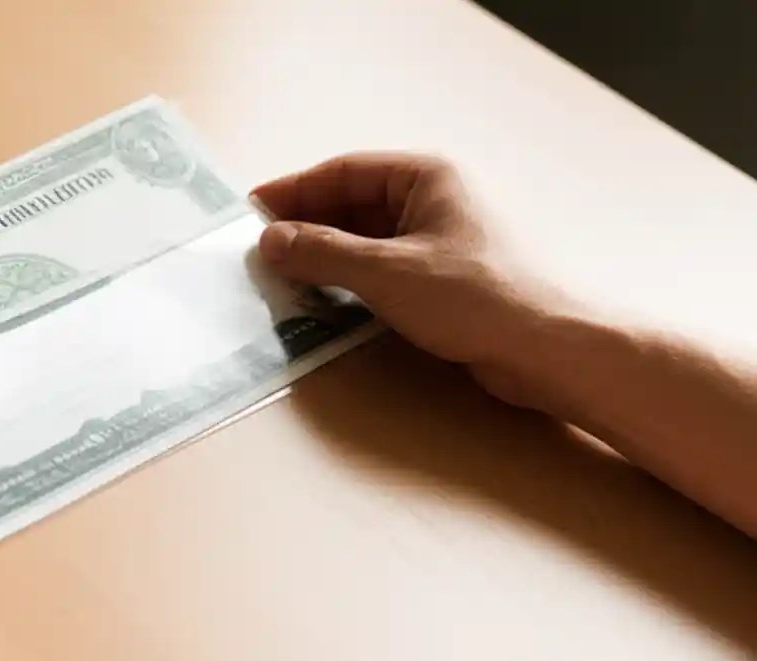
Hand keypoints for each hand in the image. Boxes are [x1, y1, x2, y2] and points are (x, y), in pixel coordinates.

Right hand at [253, 152, 572, 406]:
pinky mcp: (442, 281)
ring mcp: (438, 241)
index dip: (294, 190)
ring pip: (364, 240)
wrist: (549, 349)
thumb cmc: (476, 296)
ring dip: (324, 257)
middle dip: (305, 227)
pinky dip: (348, 281)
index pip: (343, 172)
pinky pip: (380, 270)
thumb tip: (270, 241)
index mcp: (425, 176)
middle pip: (352, 204)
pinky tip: (321, 300)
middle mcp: (432, 200)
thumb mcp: (387, 271)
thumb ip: (323, 253)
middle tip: (259, 252)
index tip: (250, 213)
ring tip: (281, 278)